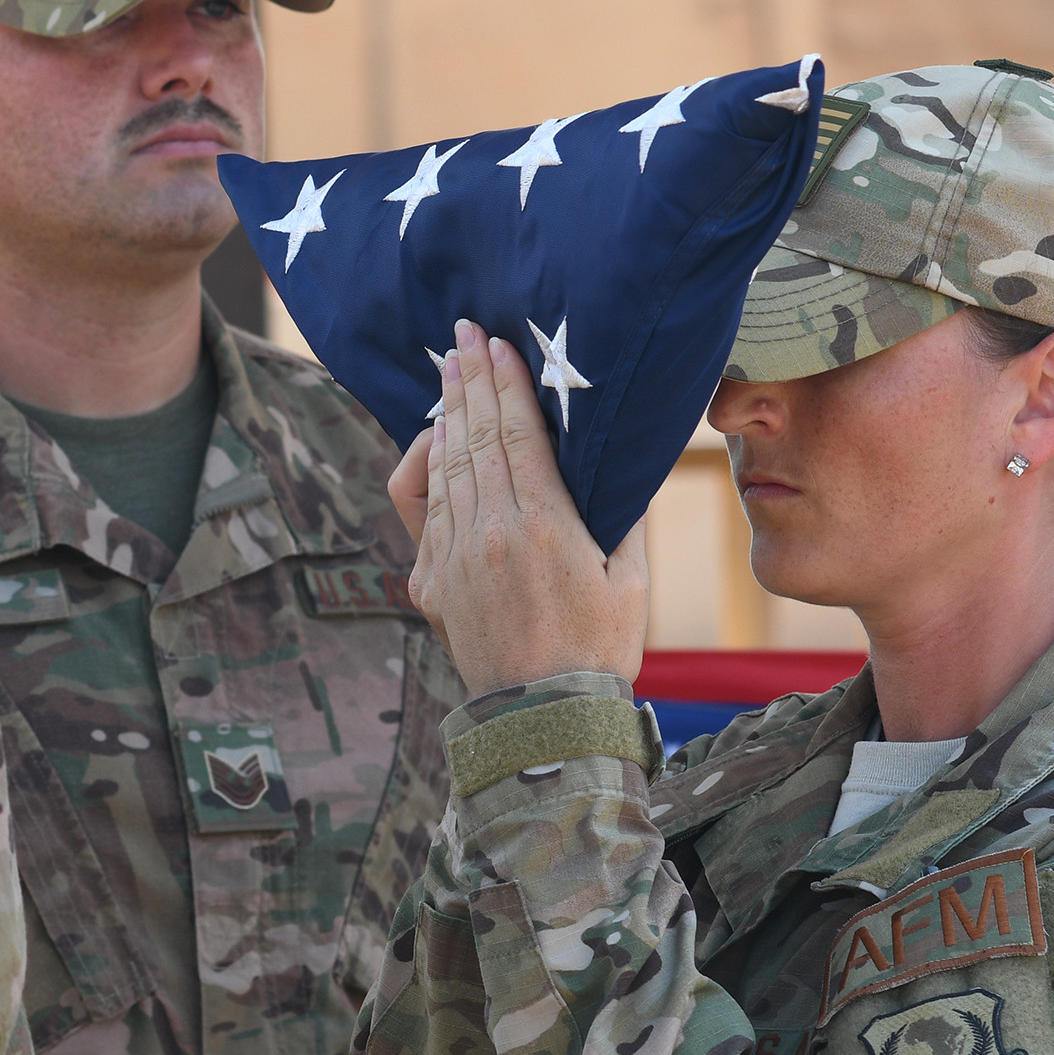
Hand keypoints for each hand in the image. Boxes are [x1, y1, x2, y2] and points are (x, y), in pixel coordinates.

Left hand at [398, 319, 648, 692]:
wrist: (544, 719)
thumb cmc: (600, 649)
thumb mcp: (630, 578)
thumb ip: (620, 514)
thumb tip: (614, 462)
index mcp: (542, 526)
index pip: (516, 434)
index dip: (504, 384)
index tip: (497, 344)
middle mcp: (488, 534)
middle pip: (473, 438)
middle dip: (469, 381)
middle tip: (463, 335)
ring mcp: (451, 558)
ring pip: (444, 468)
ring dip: (446, 415)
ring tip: (449, 372)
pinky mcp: (428, 582)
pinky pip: (422, 511)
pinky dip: (426, 469)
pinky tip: (433, 442)